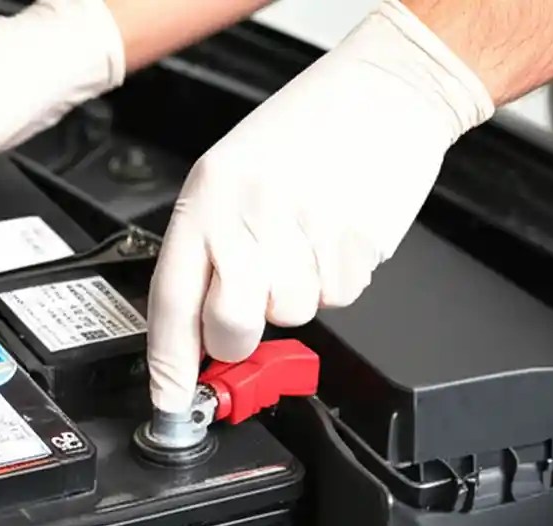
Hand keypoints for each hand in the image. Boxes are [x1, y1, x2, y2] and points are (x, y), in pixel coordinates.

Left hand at [145, 0, 493, 411]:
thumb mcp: (227, 179)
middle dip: (238, 339)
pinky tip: (331, 237)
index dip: (169, 366)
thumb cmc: (299, 135)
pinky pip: (336, 300)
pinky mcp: (353, 246)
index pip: (171, 301)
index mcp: (206, 200)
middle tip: (251, 305)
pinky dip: (335, 281)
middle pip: (230, 327)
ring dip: (295, 296)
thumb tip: (194, 329)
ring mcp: (302, 233)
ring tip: (301, 242)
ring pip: (289, 317)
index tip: (172, 406)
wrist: (383, 92)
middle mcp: (247, 217)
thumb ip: (206, 250)